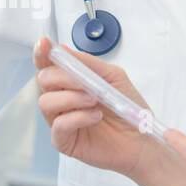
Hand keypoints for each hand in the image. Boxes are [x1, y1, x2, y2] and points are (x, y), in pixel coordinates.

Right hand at [32, 37, 156, 177]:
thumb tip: (63, 49)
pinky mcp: (64, 141)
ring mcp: (61, 120)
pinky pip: (58, 125)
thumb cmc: (129, 109)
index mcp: (70, 82)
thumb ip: (88, 63)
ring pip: (45, 102)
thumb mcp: (112, 77)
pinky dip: (77, 117)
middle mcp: (62, 100)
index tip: (44, 44)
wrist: (143, 139)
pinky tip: (95, 117)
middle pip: (43, 80)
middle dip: (63, 77)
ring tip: (94, 101)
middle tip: (87, 84)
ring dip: (71, 97)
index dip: (42, 53)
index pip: (48, 65)